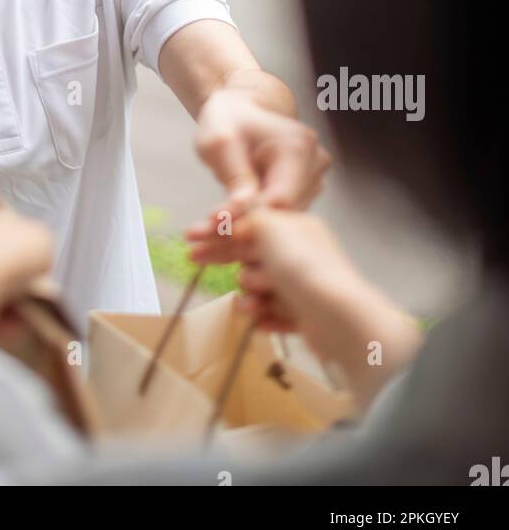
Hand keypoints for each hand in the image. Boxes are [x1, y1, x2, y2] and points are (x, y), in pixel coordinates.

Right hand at [187, 207, 422, 408]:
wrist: (339, 319)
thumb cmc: (302, 266)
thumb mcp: (271, 226)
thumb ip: (250, 216)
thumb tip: (237, 210)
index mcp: (295, 226)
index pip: (250, 223)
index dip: (218, 229)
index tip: (189, 235)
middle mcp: (300, 253)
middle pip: (253, 254)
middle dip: (227, 260)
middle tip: (193, 261)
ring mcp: (305, 286)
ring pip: (261, 287)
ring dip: (252, 294)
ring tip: (254, 303)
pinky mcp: (307, 317)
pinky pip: (274, 314)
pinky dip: (266, 317)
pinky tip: (260, 320)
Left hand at [194, 87, 331, 215]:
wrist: (239, 113)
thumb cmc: (227, 122)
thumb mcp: (220, 142)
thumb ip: (235, 174)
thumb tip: (243, 206)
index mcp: (298, 146)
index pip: (281, 198)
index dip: (250, 218)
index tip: (217, 225)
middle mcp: (315, 162)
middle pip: (285, 212)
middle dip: (246, 225)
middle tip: (205, 231)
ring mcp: (314, 178)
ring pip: (284, 219)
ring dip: (249, 227)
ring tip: (212, 227)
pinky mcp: (307, 191)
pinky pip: (283, 216)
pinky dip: (257, 222)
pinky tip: (230, 221)